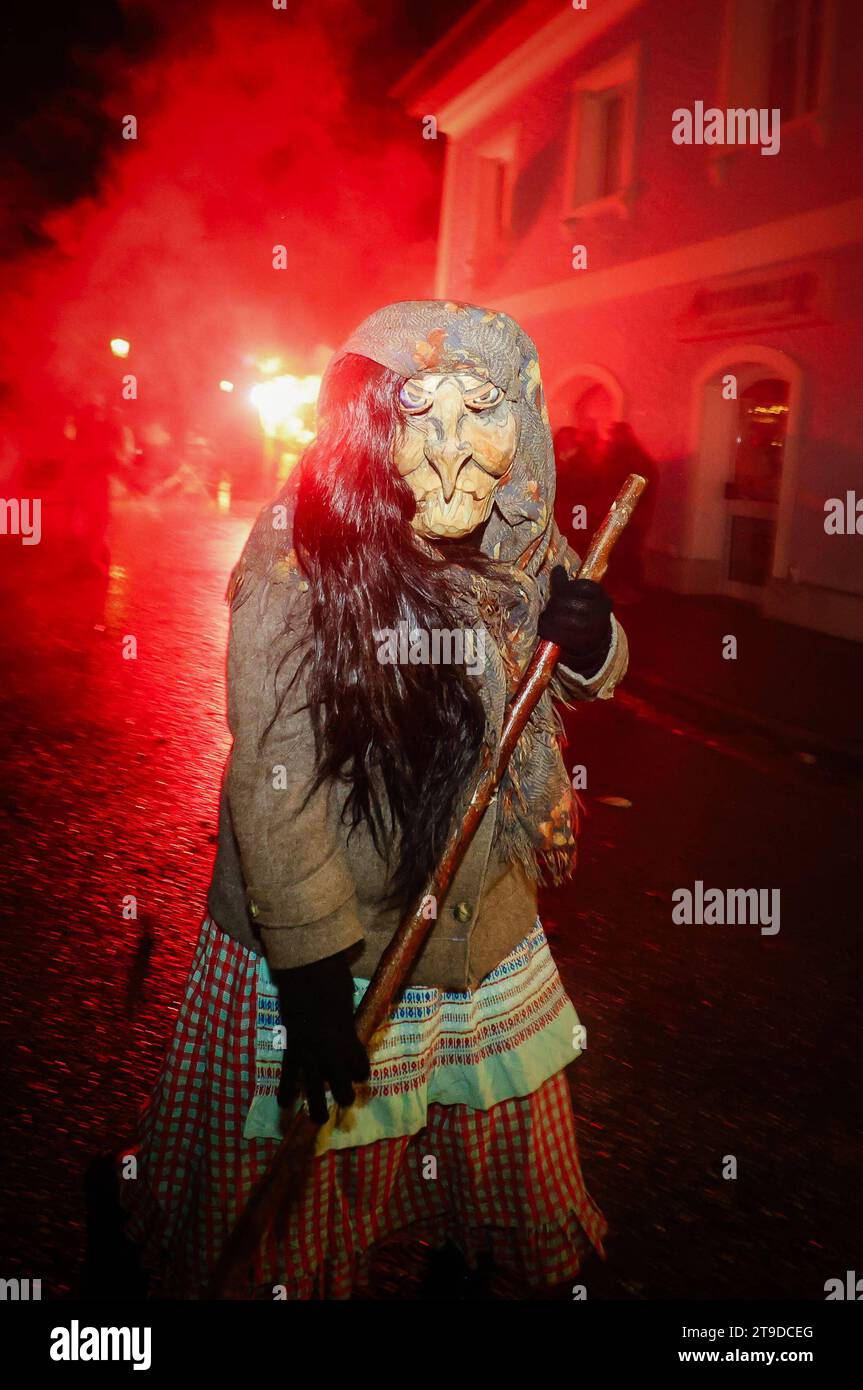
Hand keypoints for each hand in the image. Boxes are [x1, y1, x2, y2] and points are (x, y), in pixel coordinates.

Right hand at [272, 951, 369, 1124]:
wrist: (305, 969)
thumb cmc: (332, 977)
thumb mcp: (348, 1001)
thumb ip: (347, 1020)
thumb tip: (347, 1026)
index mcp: (349, 1038)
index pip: (359, 1065)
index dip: (361, 1069)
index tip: (360, 1071)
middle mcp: (330, 1050)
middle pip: (340, 1082)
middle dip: (344, 1093)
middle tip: (346, 1100)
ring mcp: (308, 1050)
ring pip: (313, 1085)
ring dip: (316, 1105)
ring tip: (319, 1119)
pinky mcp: (291, 1045)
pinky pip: (288, 1073)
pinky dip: (285, 1089)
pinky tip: (284, 1104)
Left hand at [537, 568, 612, 677]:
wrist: (595, 639)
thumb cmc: (582, 612)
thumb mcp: (579, 595)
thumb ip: (565, 583)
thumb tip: (557, 568)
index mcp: (598, 593)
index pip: (575, 586)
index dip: (560, 590)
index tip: (554, 596)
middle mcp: (599, 609)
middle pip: (567, 602)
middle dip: (552, 605)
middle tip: (545, 609)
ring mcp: (594, 627)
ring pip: (563, 619)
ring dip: (547, 619)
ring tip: (542, 619)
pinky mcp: (585, 642)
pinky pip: (561, 635)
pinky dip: (549, 631)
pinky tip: (544, 629)